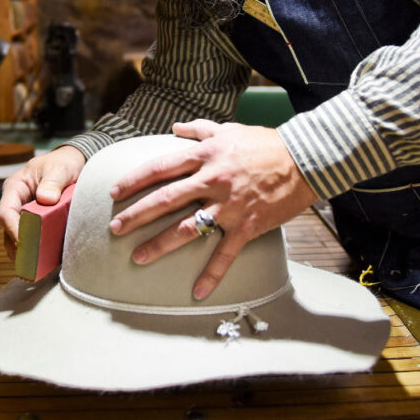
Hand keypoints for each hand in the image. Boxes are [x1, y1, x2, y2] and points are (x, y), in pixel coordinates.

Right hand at [0, 145, 85, 260]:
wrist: (74, 164)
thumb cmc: (62, 163)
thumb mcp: (59, 168)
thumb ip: (53, 182)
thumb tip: (46, 199)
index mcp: (15, 188)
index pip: (6, 211)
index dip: (12, 229)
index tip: (24, 242)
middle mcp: (16, 203)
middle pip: (8, 230)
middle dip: (17, 247)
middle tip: (29, 263)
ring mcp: (25, 215)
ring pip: (17, 239)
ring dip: (24, 254)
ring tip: (34, 270)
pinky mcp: (36, 224)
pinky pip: (32, 240)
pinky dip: (36, 252)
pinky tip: (44, 264)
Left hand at [108, 119, 316, 299]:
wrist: (305, 160)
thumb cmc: (265, 144)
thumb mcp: (229, 130)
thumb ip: (199, 129)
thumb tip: (175, 127)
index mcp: (204, 156)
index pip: (159, 167)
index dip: (134, 180)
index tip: (114, 192)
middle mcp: (211, 181)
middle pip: (165, 199)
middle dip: (136, 215)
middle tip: (114, 229)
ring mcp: (228, 206)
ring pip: (186, 228)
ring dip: (159, 245)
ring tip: (137, 258)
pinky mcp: (246, 226)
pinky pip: (225, 254)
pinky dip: (211, 275)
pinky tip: (197, 292)